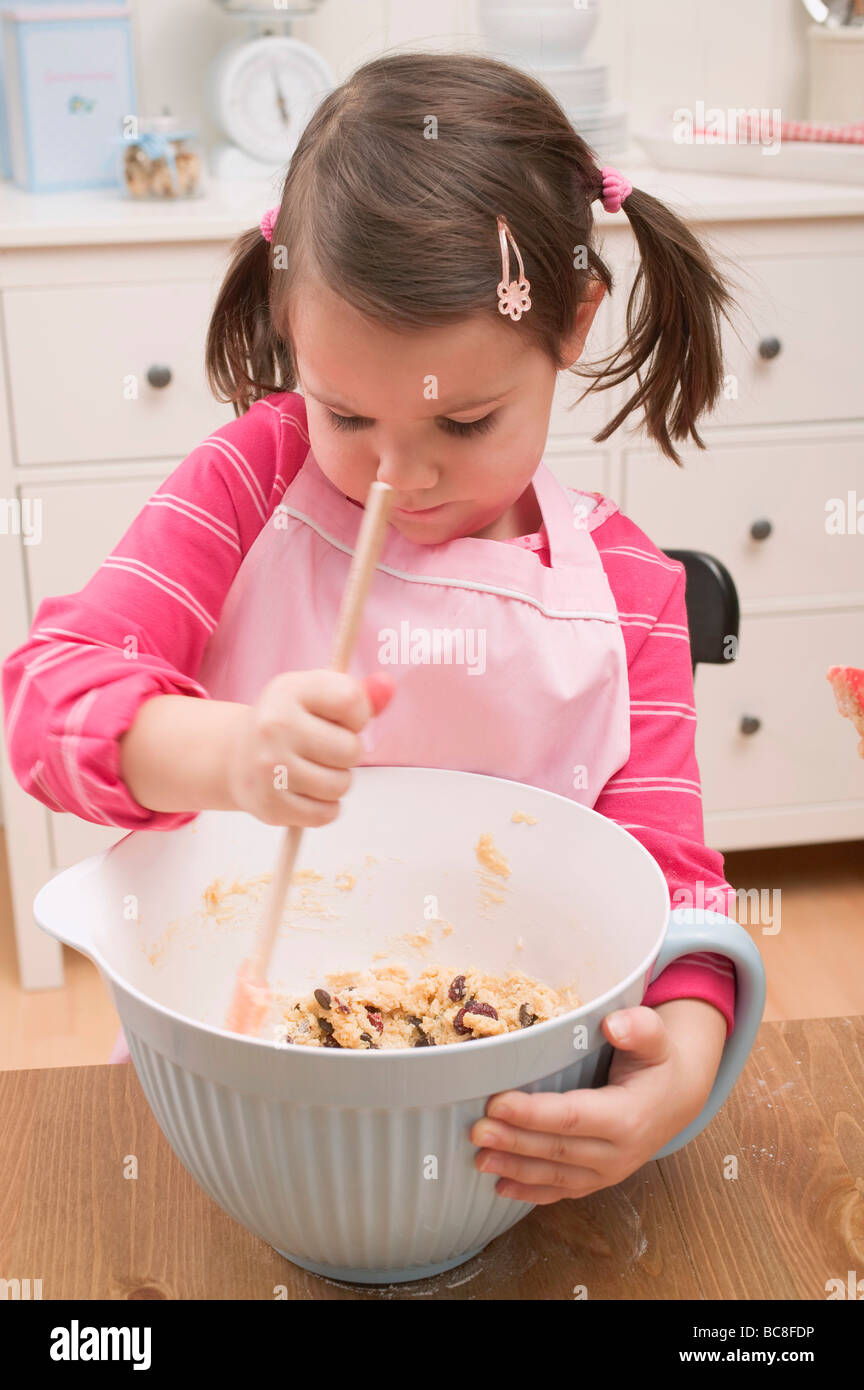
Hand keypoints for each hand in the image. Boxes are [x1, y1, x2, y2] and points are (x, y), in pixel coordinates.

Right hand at [225, 668, 394, 826]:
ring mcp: (269, 768)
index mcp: (287, 690)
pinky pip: (326, 814)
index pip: (351, 700)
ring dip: (337, 781)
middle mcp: (274, 727)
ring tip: (313, 769)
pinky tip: (306, 791)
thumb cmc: (288, 722)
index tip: (344, 719)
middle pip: (351, 749)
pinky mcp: (271, 805)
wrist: (234, 756)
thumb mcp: (316, 696)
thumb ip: (359, 692)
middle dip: (347, 752)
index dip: (358, 714)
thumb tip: (388, 687)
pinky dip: (325, 807)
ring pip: (341, 785)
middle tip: (324, 748)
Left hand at [469, 999, 726, 1204]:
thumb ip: (639, 1028)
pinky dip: (531, 1192)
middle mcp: (619, 1152)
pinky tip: (501, 1188)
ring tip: (478, 1159)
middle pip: (559, 1150)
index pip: (574, 1117)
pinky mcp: (598, 1180)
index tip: (497, 1103)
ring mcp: (609, 1172)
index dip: (534, 1113)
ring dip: (515, 1169)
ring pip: (556, 1175)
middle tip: (475, 1131)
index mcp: (629, 1116)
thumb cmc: (657, 1062)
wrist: (676, 1098)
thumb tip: (614, 1024)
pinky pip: (562, 1191)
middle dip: (514, 1142)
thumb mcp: (656, 1038)